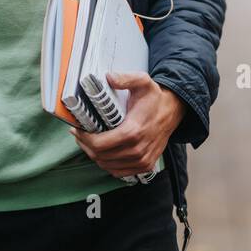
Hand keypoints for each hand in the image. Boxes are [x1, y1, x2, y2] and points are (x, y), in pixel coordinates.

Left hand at [69, 72, 185, 178]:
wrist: (173, 111)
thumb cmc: (154, 98)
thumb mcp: (142, 81)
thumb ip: (125, 78)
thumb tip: (109, 78)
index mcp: (133, 131)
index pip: (99, 144)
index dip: (84, 139)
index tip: (77, 130)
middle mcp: (138, 150)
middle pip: (100, 156)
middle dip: (85, 145)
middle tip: (80, 135)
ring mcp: (142, 160)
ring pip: (107, 166)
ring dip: (95, 155)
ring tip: (89, 142)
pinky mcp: (145, 166)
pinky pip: (118, 172)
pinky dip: (107, 164)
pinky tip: (104, 153)